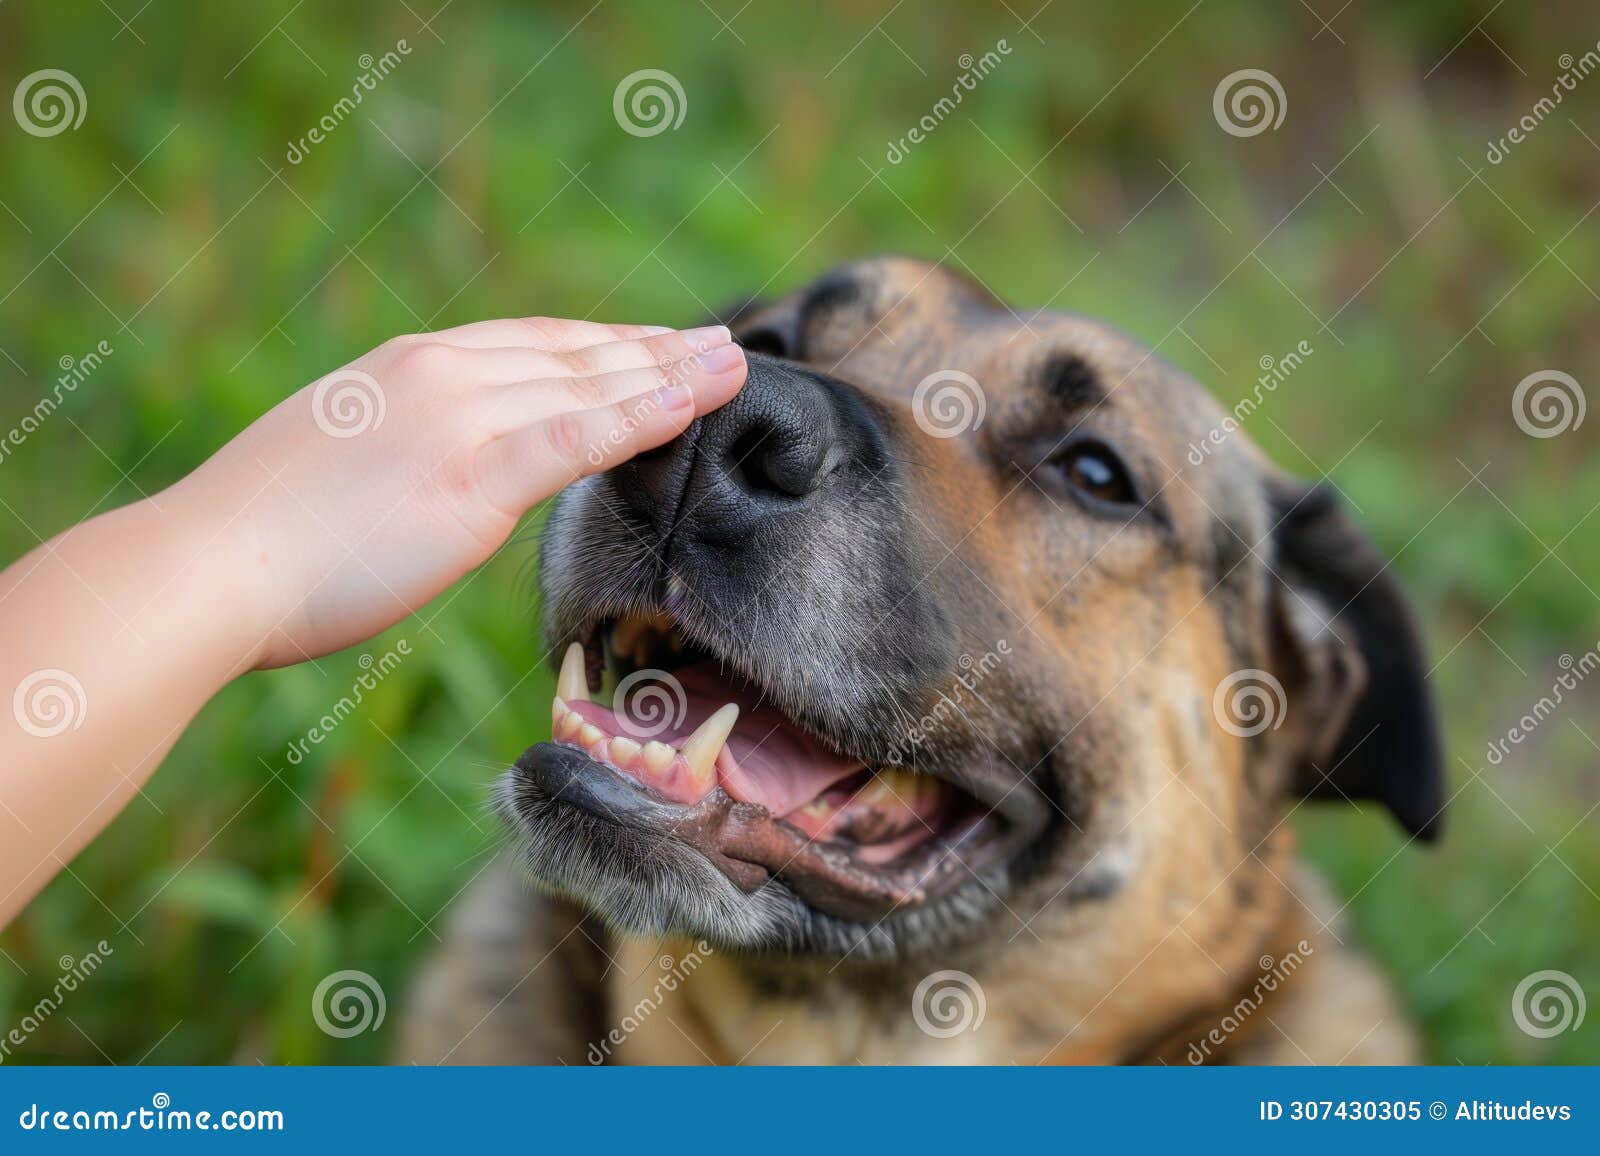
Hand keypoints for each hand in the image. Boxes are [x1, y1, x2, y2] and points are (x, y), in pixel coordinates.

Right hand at [175, 317, 745, 667]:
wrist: (208, 565)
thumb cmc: (262, 537)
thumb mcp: (342, 461)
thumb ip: (406, 448)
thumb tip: (441, 469)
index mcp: (411, 366)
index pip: (536, 342)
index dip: (608, 343)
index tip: (658, 343)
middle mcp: (444, 372)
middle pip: (578, 352)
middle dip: (657, 348)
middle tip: (722, 344)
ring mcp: (460, 416)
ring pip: (593, 383)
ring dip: (674, 371)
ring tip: (735, 364)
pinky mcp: (471, 474)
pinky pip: (582, 435)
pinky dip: (648, 413)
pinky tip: (699, 401)